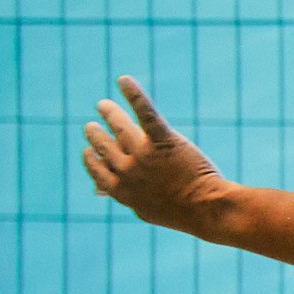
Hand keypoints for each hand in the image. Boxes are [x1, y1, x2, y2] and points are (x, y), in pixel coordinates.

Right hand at [81, 76, 233, 234]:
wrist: (206, 208)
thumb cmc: (181, 212)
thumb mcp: (146, 210)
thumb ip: (128, 198)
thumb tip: (104, 192)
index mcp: (120, 190)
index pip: (97, 169)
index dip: (91, 159)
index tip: (88, 151)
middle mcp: (127, 170)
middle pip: (105, 146)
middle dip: (96, 134)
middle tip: (92, 126)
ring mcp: (144, 154)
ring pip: (120, 127)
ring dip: (109, 114)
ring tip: (103, 106)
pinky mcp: (163, 140)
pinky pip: (144, 113)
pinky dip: (133, 94)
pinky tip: (123, 80)